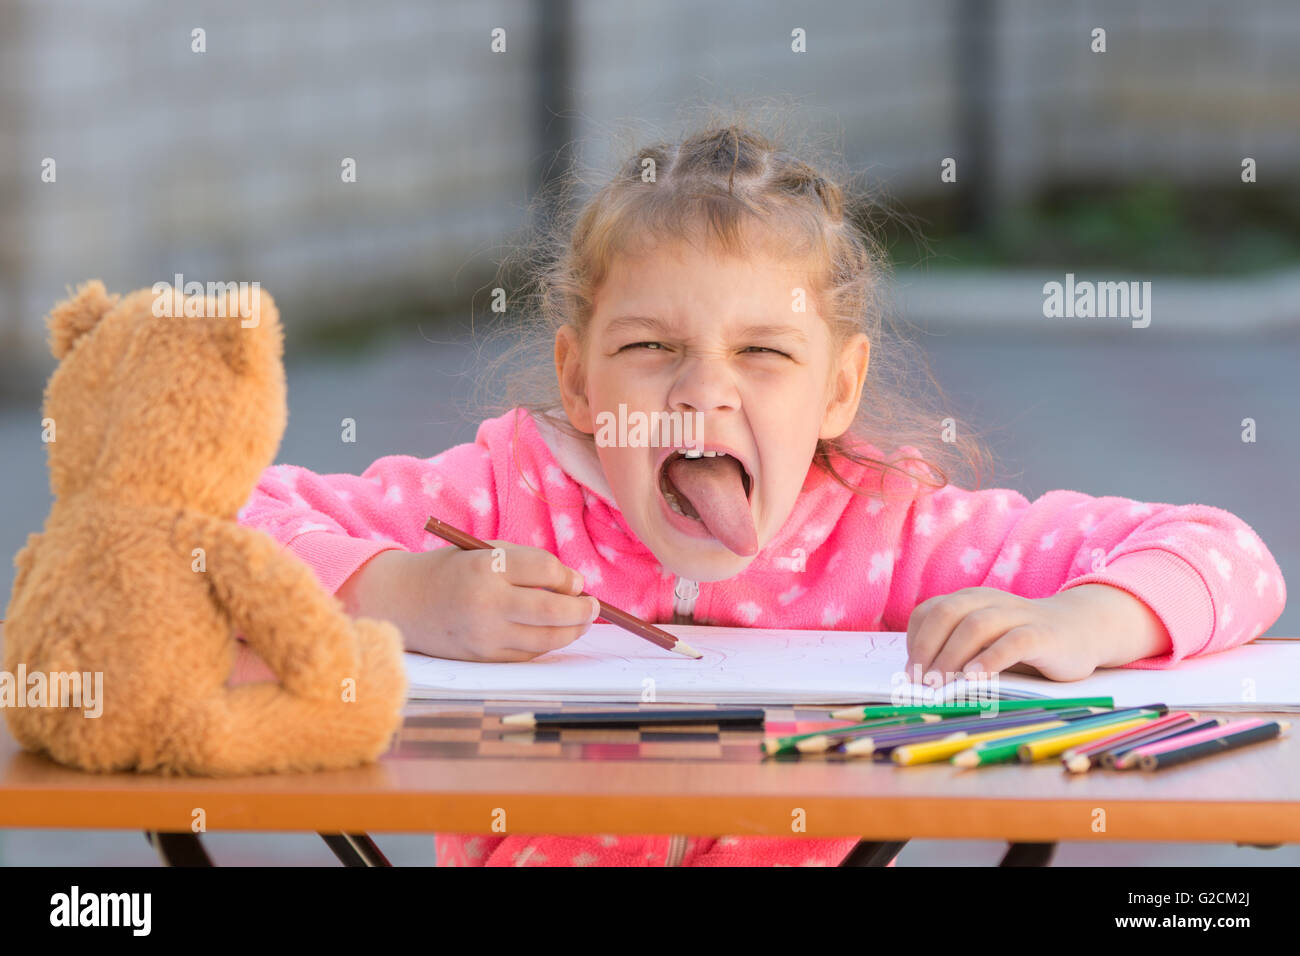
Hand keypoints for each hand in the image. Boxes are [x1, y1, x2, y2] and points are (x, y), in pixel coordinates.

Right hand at [338, 544, 600, 661]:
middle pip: (552, 609)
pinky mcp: (483, 657)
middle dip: (582, 609)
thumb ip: (527, 563)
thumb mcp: (484, 551)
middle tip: (593, 606)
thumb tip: (574, 585)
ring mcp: (485, 634)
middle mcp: (486, 603)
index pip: (544, 569)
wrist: (405, 601)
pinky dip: (546, 644)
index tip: (575, 581)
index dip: (568, 576)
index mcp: (485, 567)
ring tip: (582, 621)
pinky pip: (528, 654)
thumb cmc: (453, 570)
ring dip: (572, 630)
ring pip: (546, 638)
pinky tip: (552, 634)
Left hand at [903, 584, 1171, 684]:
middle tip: (918, 682)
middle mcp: (989, 601)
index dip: (914, 641)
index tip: (910, 673)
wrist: (1081, 630)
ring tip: (938, 685)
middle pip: (947, 614)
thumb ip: (956, 653)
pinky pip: (1014, 642)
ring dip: (951, 655)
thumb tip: (918, 683)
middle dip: (926, 648)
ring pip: (976, 626)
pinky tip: (975, 678)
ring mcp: (1017, 615)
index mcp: (969, 600)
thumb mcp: (983, 643)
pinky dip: (990, 659)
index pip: (928, 612)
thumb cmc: (1020, 644)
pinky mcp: (1043, 634)